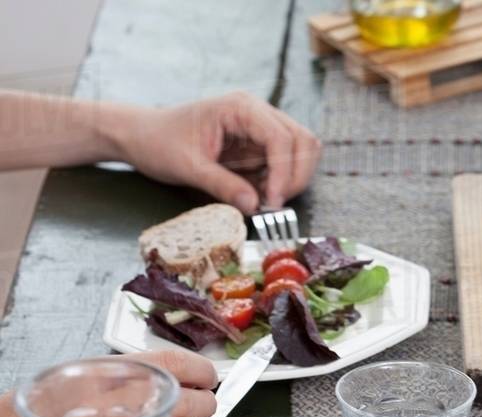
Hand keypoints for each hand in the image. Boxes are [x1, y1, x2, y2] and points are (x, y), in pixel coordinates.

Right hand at [0, 350, 218, 416]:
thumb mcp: (70, 381)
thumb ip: (114, 380)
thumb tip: (162, 383)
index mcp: (111, 376)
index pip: (177, 363)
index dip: (203, 371)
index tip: (209, 379)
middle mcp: (123, 407)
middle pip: (195, 403)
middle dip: (206, 408)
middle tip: (203, 412)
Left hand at [110, 91, 320, 214]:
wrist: (142, 136)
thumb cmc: (159, 142)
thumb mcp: (187, 166)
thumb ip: (222, 185)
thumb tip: (254, 206)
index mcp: (240, 108)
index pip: (281, 137)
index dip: (283, 172)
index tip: (272, 201)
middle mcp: (257, 113)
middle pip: (302, 142)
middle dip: (294, 177)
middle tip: (274, 204)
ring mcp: (261, 129)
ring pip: (301, 152)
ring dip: (290, 180)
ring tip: (265, 200)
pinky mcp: (259, 146)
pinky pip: (284, 165)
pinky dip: (279, 184)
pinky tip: (257, 194)